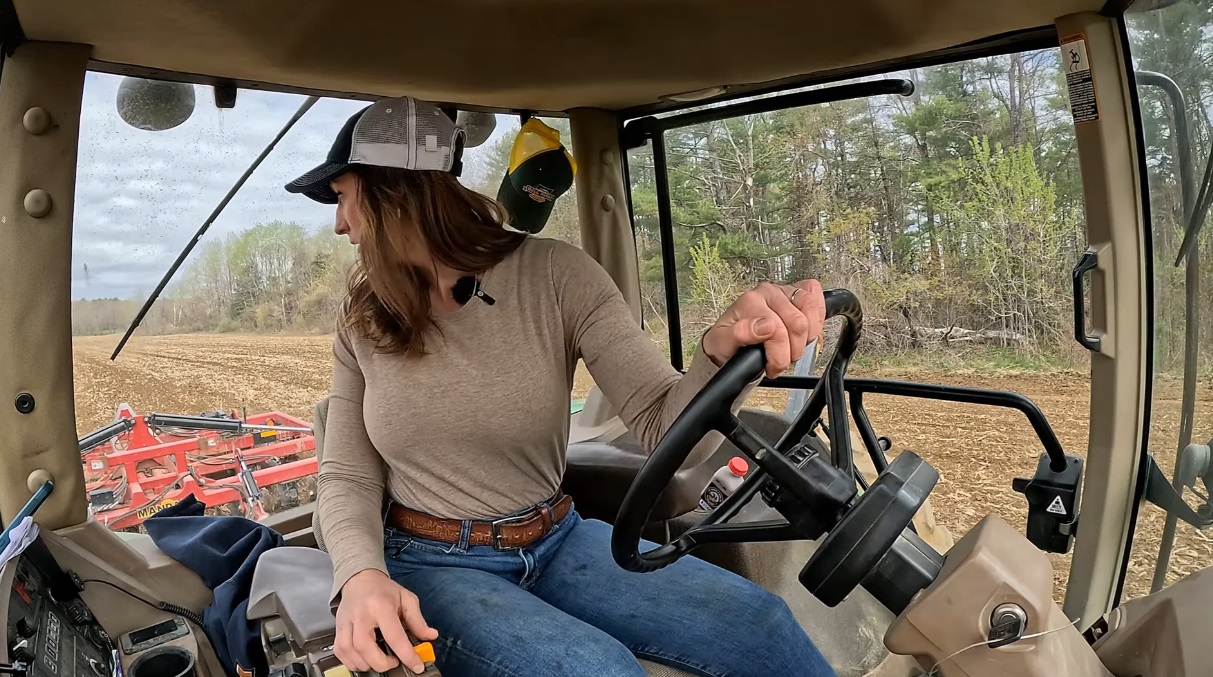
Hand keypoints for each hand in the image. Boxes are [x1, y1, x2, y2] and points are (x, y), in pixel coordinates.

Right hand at [334, 570, 438, 674]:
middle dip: (382, 663)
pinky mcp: (338, 628)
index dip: (407, 655)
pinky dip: (351, 661)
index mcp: (381, 606)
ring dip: (366, 664)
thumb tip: (430, 636)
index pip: (394, 636)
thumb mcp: (406, 599)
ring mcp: (346, 622)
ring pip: (350, 651)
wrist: (360, 578)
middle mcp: (361, 615)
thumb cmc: (384, 590)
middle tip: (394, 662)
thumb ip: (418, 620)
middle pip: (365, 647)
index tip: (417, 666)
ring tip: (379, 661)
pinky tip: (364, 660)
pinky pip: (340, 652)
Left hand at [702, 280, 825, 378]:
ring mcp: (784, 291)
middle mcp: (768, 292)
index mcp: (750, 302)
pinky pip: (816, 295)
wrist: (730, 340)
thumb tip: (763, 327)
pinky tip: (806, 330)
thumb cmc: (727, 342)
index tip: (772, 367)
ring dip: (807, 335)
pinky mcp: (797, 291)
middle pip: (798, 322)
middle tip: (783, 360)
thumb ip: (739, 334)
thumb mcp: (723, 344)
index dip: (779, 356)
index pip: (777, 330)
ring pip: (810, 307)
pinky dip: (817, 316)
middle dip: (793, 350)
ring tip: (794, 346)